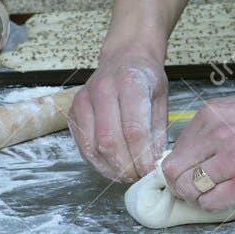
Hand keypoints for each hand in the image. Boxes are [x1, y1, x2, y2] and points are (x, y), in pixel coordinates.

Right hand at [68, 56, 166, 181]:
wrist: (124, 56)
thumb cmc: (145, 78)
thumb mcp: (161, 99)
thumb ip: (157, 132)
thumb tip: (153, 165)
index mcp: (129, 83)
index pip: (134, 130)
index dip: (142, 157)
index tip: (150, 171)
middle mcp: (102, 89)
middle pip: (110, 141)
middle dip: (126, 166)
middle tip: (139, 177)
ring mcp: (83, 100)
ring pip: (93, 146)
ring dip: (110, 168)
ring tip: (127, 175)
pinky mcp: (73, 111)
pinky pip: (82, 145)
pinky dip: (97, 162)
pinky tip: (112, 167)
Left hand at [161, 88, 234, 211]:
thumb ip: (210, 130)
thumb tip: (188, 155)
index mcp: (210, 116)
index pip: (175, 150)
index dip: (179, 166)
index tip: (187, 173)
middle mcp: (216, 136)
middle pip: (174, 171)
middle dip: (180, 183)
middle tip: (194, 187)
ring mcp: (231, 160)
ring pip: (189, 189)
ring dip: (196, 195)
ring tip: (211, 192)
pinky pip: (211, 202)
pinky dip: (212, 204)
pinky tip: (225, 196)